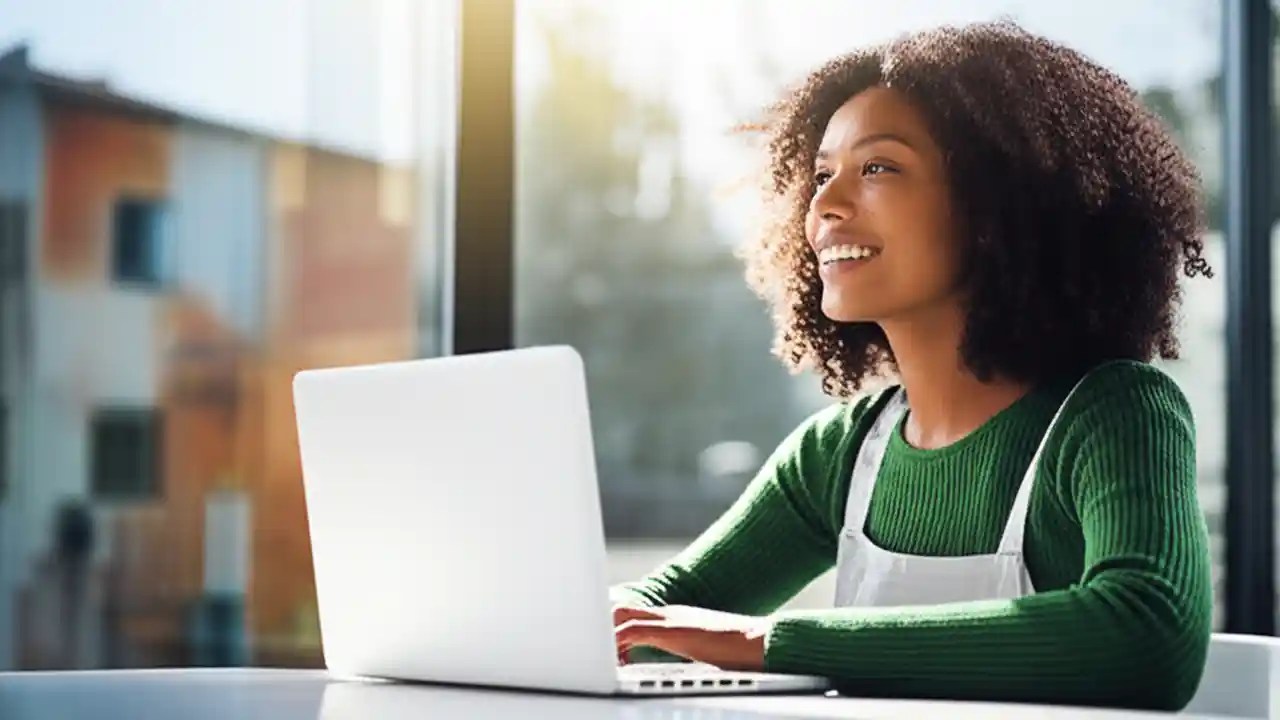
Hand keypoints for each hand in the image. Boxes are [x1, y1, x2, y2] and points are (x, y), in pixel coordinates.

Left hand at [612, 604, 769, 671]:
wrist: (761, 642)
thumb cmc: (738, 651)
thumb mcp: (704, 651)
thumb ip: (686, 654)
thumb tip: (681, 671)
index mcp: (675, 619)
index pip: (634, 616)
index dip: (616, 633)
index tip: (612, 657)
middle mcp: (669, 614)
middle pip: (621, 610)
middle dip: (604, 632)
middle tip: (601, 660)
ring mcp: (669, 619)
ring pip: (619, 617)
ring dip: (607, 639)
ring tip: (604, 664)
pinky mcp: (671, 630)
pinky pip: (630, 631)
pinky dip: (617, 645)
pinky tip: (618, 665)